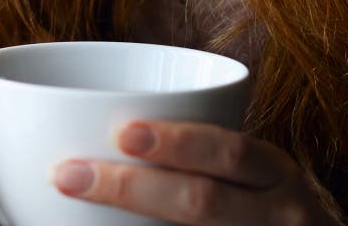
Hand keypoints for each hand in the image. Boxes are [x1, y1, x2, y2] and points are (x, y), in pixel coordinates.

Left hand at [52, 120, 335, 223]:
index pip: (229, 152)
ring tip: (74, 215)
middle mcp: (280, 215)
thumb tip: (104, 133)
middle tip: (67, 176)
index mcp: (275, 172)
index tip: (120, 134)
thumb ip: (199, 154)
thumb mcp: (255, 173)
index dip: (175, 142)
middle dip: (129, 188)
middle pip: (201, 202)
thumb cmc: (269, 204)